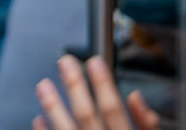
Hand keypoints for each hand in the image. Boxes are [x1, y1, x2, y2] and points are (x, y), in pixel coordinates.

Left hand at [34, 55, 159, 129]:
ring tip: (42, 85)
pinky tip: (37, 120)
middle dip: (74, 86)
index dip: (103, 84)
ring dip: (52, 107)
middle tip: (64, 62)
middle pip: (86, 116)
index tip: (94, 61)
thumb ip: (147, 125)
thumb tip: (136, 97)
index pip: (114, 111)